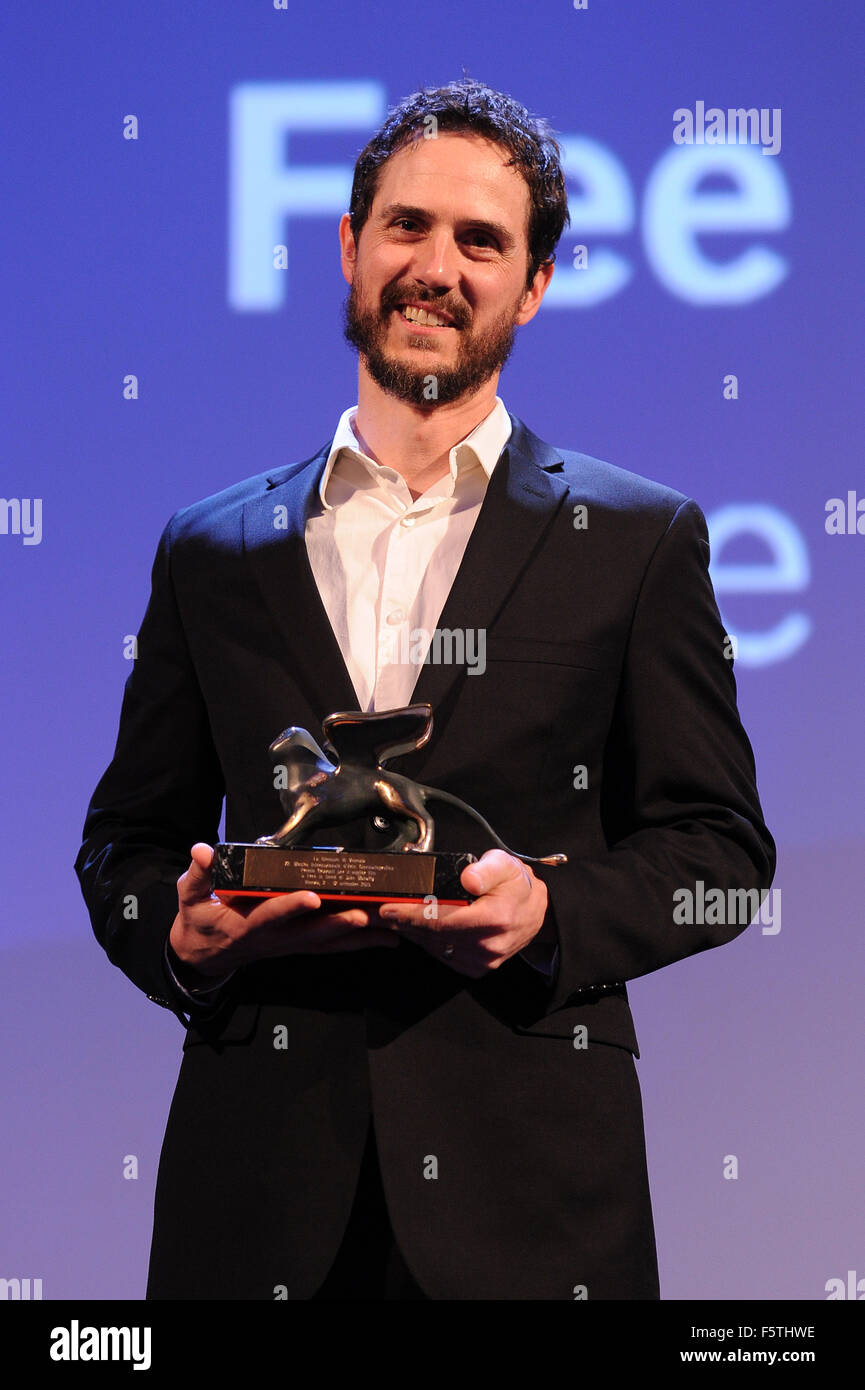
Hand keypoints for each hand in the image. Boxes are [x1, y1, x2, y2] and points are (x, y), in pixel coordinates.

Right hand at [168, 842, 399, 978]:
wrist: (203, 955)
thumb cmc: (199, 920)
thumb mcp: (189, 897)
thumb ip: (197, 874)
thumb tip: (201, 850)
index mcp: (245, 925)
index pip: (270, 915)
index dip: (290, 907)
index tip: (311, 897)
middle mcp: (273, 939)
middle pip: (309, 933)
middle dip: (337, 925)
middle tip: (364, 915)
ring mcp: (288, 945)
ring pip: (327, 942)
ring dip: (358, 936)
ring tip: (389, 927)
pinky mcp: (300, 946)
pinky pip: (332, 946)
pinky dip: (359, 943)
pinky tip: (387, 937)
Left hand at [375, 849, 550, 978]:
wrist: (536, 912)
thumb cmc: (516, 885)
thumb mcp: (505, 865)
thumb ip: (486, 870)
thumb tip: (468, 880)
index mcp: (495, 918)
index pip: (443, 919)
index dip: (411, 914)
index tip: (386, 908)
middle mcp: (488, 945)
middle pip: (433, 935)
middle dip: (400, 922)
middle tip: (372, 912)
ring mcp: (483, 961)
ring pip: (434, 947)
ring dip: (408, 933)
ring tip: (385, 918)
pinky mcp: (476, 968)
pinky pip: (442, 955)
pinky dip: (423, 942)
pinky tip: (410, 929)